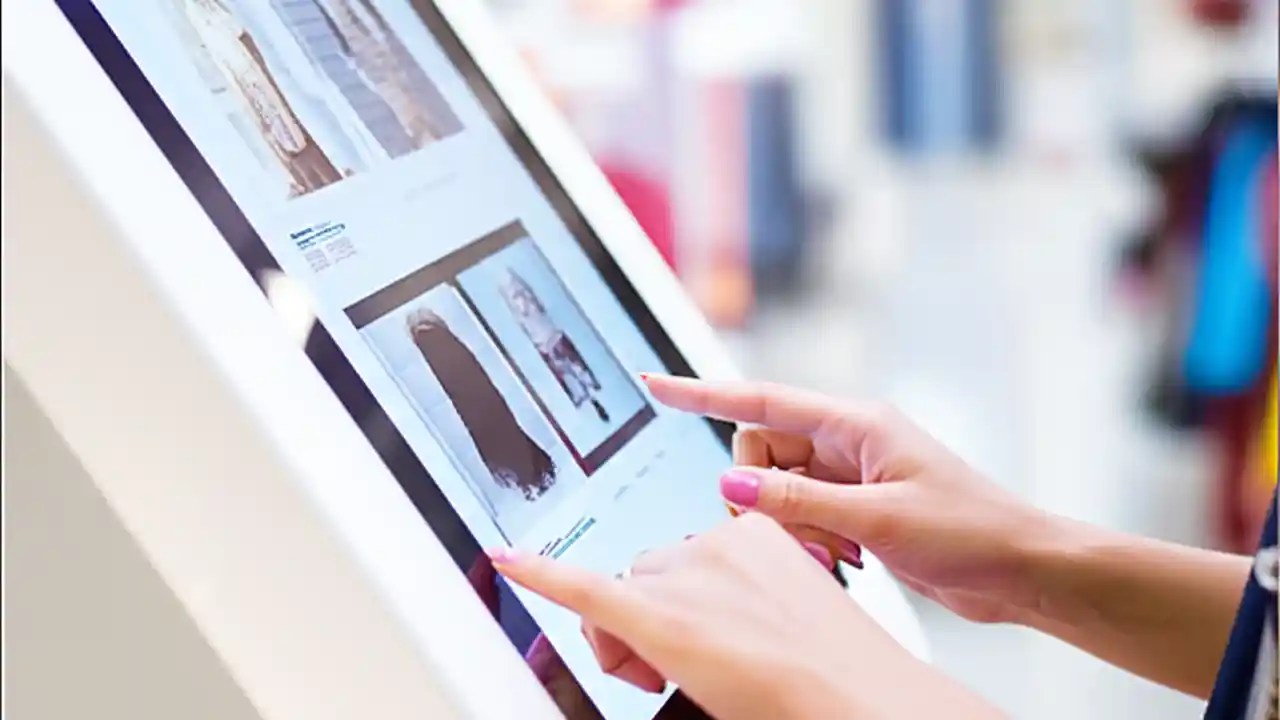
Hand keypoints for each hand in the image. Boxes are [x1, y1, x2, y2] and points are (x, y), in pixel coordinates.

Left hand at [491, 514, 995, 718]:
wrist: (858, 699)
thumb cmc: (834, 673)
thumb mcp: (788, 617)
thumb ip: (738, 601)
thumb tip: (694, 623)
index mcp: (755, 534)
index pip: (687, 558)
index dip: (681, 598)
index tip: (685, 609)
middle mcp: (716, 541)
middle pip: (648, 573)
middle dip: (650, 619)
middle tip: (677, 670)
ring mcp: (686, 573)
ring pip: (625, 591)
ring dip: (631, 631)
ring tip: (669, 675)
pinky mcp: (657, 614)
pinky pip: (584, 588)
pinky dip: (542, 575)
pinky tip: (510, 561)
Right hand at [645, 375, 1052, 624]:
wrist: (1018, 568)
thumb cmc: (969, 530)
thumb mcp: (878, 519)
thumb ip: (799, 502)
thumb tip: (731, 487)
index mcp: (855, 422)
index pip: (760, 400)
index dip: (702, 393)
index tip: (654, 384)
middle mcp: (847, 441)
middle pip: (761, 454)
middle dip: (762, 497)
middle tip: (804, 535)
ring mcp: (850, 475)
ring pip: (778, 490)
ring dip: (789, 525)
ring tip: (838, 554)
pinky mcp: (856, 507)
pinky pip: (802, 515)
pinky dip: (808, 539)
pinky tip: (845, 560)